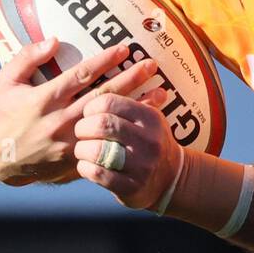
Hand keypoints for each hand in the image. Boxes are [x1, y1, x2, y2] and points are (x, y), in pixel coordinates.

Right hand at [0, 38, 161, 184]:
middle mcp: (61, 120)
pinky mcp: (76, 160)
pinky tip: (145, 125)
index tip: (123, 48)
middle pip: (104, 97)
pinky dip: (127, 134)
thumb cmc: (3, 115)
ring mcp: (71, 142)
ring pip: (111, 121)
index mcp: (45, 99)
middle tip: (151, 65)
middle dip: (130, 79)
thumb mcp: (6, 82)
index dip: (104, 60)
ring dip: (137, 107)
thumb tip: (55, 40)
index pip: (81, 75)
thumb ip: (27, 58)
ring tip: (162, 93)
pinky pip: (106, 145)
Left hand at [74, 92, 181, 208]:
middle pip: (101, 124)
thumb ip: (131, 101)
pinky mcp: (131, 187)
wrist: (171, 179)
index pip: (109, 101)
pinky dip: (85, 167)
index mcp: (150, 118)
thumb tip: (126, 65)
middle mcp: (148, 141)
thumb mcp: (148, 120)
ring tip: (82, 149)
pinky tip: (86, 165)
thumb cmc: (149, 142)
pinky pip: (97, 173)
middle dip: (83, 128)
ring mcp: (141, 166)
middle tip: (81, 131)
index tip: (88, 113)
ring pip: (97, 150)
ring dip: (82, 149)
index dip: (91, 107)